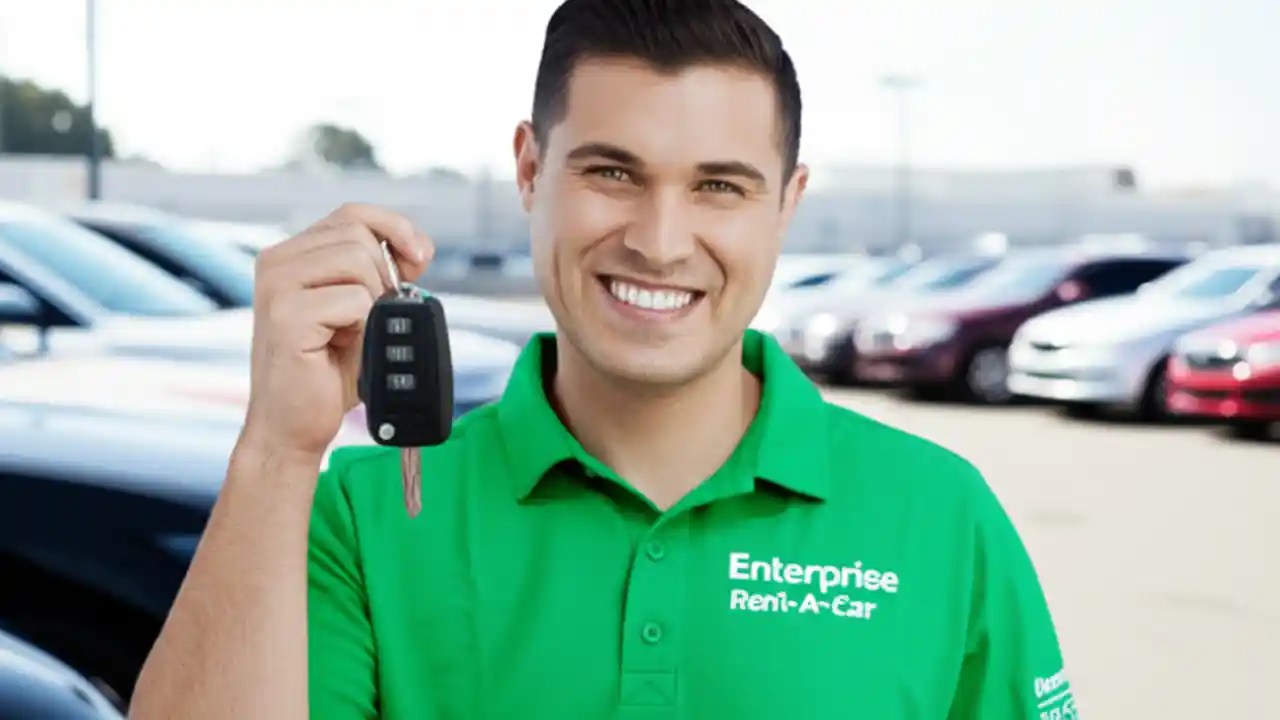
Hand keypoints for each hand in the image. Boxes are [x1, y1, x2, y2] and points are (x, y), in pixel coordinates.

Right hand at [239, 203, 433, 462]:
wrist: (292, 427)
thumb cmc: (324, 372)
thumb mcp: (357, 311)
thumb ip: (374, 273)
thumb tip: (416, 250)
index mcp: (291, 256)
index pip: (352, 214)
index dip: (394, 227)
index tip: (421, 257)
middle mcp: (276, 263)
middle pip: (358, 234)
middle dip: (385, 274)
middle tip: (375, 316)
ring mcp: (277, 286)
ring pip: (358, 261)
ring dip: (373, 303)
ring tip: (353, 334)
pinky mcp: (286, 315)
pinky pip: (355, 300)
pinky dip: (363, 328)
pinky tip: (341, 349)